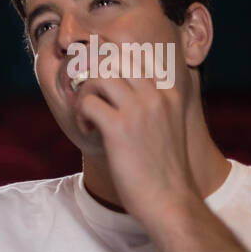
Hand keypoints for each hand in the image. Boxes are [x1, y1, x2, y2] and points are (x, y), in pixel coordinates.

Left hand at [73, 69, 200, 227]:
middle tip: (88, 98)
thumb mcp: (168, 125)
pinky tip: (88, 130)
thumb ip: (153, 102)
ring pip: (97, 74)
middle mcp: (157, 94)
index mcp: (170, 91)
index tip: (100, 81)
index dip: (109, 60)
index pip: (135, 52)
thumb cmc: (163, 167)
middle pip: (113, 58)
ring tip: (88, 116)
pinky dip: (80, 115)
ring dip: (84, 93)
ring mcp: (140, 109)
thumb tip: (127, 86)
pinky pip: (87, 101)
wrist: (169, 200)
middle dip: (92, 74)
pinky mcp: (120, 127)